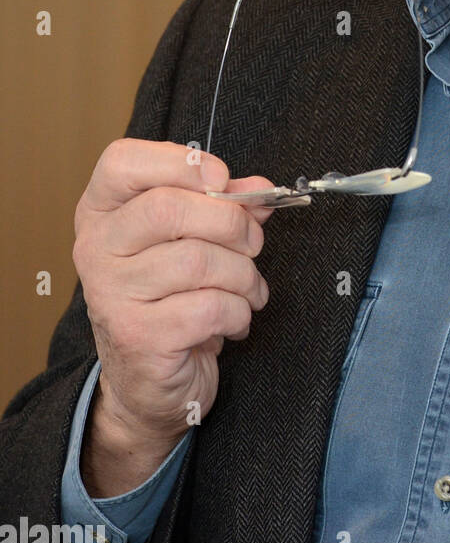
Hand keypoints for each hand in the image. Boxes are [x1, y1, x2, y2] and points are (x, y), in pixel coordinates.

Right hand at [73, 138, 274, 493]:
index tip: (221, 179)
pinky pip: (209, 307)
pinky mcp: (137, 336)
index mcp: (102, 212)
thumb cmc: (170, 297)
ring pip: (198, 260)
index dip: (180, 162)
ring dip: (243, 276)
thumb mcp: (191, 239)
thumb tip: (260, 190)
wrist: (147, 381)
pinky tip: (233, 320)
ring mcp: (111, 294)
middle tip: (253, 243)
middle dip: (231, 223)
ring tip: (248, 290)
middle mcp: (96, 248)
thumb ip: (224, 206)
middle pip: (169, 209)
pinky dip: (238, 312)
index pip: (122, 163)